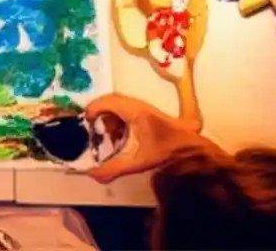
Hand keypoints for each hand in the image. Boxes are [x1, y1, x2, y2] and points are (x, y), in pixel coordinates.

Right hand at [84, 93, 203, 182]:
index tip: (85, 119)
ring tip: (111, 137)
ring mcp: (145, 108)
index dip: (94, 108)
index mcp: (134, 111)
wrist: (190, 151)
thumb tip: (92, 174)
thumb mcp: (135, 162)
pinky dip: (120, 121)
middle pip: (112, 101)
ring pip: (120, 105)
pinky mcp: (149, 113)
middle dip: (101, 115)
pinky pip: (128, 110)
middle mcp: (139, 105)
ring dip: (111, 118)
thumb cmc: (164, 152)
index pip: (108, 101)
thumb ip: (112, 169)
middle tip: (95, 130)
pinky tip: (123, 138)